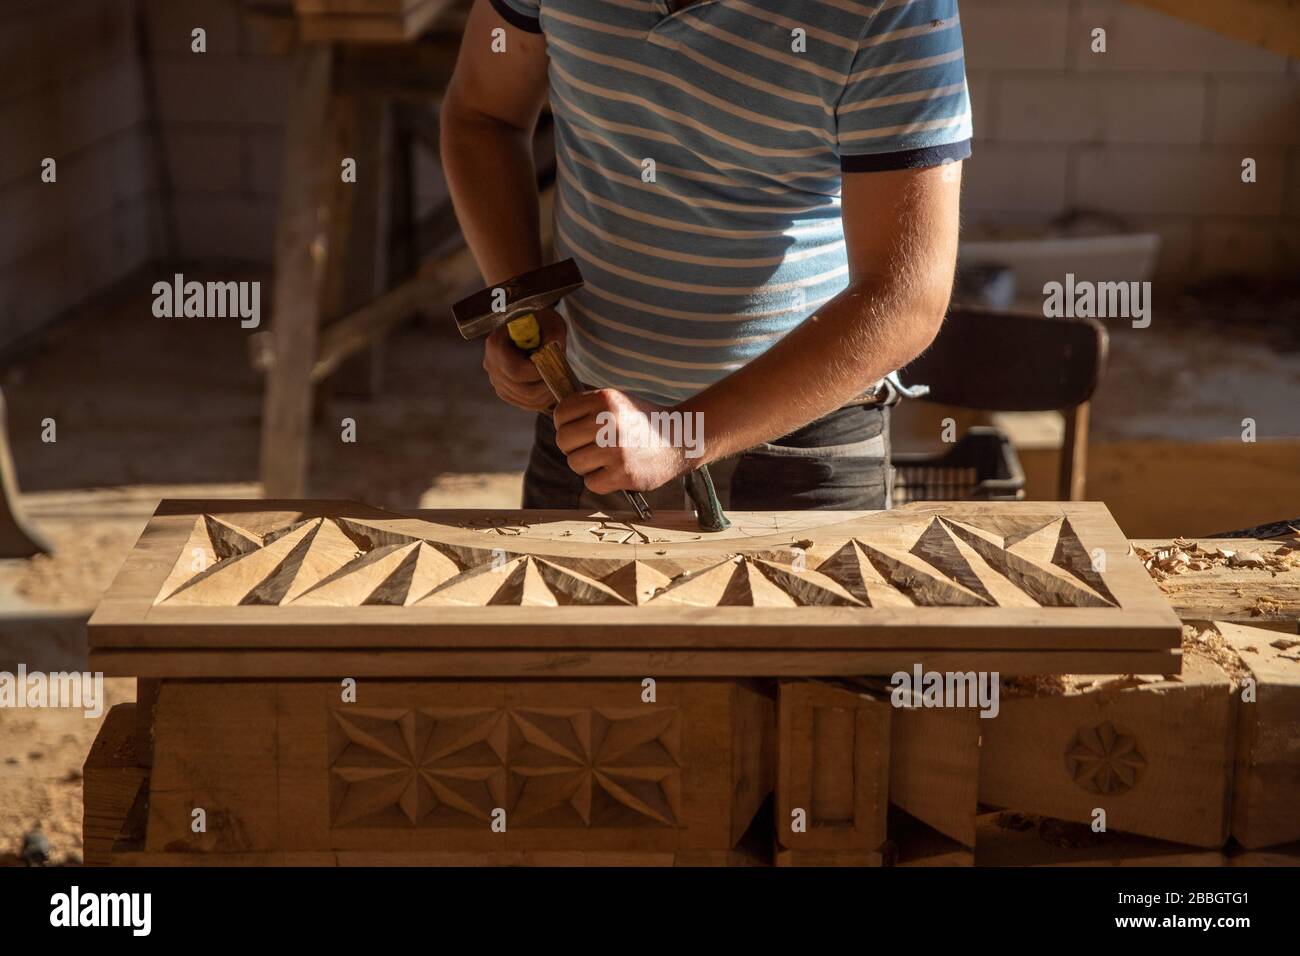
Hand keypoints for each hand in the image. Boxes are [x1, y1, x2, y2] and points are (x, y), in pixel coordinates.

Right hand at [482, 307, 566, 411]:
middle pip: (521, 389)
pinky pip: (525, 404)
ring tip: (559, 380)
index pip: (516, 371)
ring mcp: (496, 381)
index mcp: (496, 345)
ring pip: (525, 400)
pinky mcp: (505, 391)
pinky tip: (551, 387)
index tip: (553, 362)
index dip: (538, 372)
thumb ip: (553, 333)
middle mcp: (491, 365)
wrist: (530, 327)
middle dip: (545, 385)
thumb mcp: (549, 320)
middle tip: (562, 376)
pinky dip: (542, 399)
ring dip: (546, 394)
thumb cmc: (540, 321)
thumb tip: (555, 347)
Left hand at [553, 388, 689, 493]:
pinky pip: (591, 483)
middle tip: (593, 447)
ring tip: (606, 459)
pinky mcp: (623, 474)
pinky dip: (600, 481)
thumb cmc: (642, 421)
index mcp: (605, 399)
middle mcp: (609, 422)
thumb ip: (587, 408)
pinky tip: (615, 472)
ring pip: (574, 463)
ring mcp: (616, 449)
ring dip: (587, 465)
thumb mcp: (616, 402)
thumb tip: (556, 421)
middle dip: (574, 446)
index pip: (560, 414)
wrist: (682, 439)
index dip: (565, 424)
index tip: (580, 430)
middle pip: (563, 440)